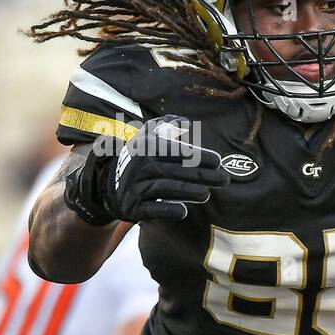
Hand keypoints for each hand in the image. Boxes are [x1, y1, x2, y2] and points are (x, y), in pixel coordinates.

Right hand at [66, 115, 228, 224]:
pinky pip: (150, 210)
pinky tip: (183, 211)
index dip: (197, 155)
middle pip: (174, 170)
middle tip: (224, 180)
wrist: (110, 185)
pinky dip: (166, 210)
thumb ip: (166, 125)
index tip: (218, 161)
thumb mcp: (147, 137)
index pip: (174, 150)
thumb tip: (185, 122)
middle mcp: (140, 166)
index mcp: (146, 148)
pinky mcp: (133, 207)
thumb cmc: (140, 159)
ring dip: (187, 192)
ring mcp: (135, 187)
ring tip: (206, 194)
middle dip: (201, 175)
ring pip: (164, 188)